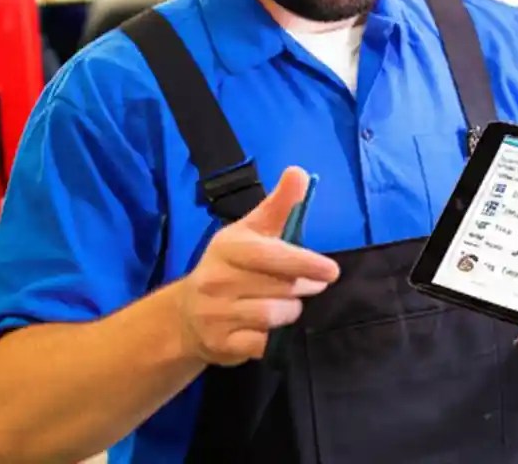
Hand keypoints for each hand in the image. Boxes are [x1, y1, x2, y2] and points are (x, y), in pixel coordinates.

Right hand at [176, 167, 340, 366]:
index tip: (331, 272)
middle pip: (281, 287)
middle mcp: (217, 279)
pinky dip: (273, 338)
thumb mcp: (250, 232)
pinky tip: (269, 330)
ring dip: (290, 312)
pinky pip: (263, 344)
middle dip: (302, 288)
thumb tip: (299, 172)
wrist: (187, 316)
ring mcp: (216, 313)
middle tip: (309, 286)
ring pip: (275, 315)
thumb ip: (278, 206)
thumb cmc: (230, 267)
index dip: (304, 263)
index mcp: (229, 246)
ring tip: (286, 306)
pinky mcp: (221, 344)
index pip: (271, 255)